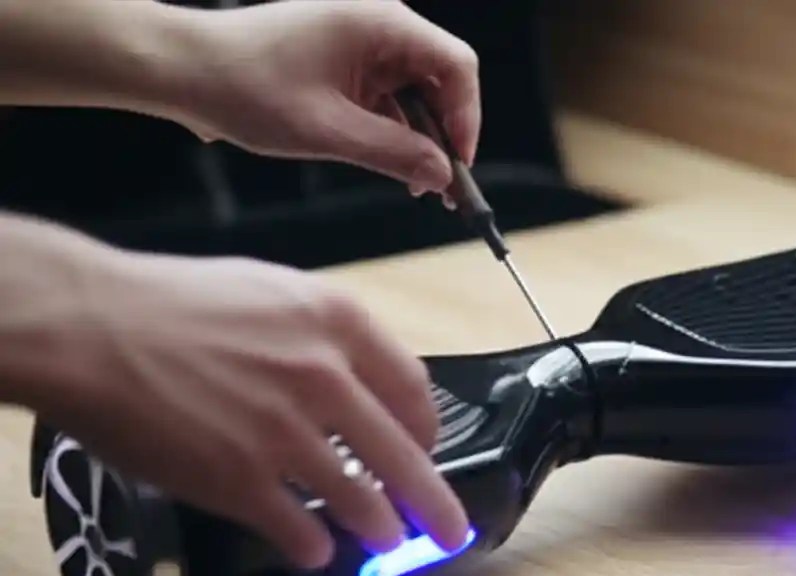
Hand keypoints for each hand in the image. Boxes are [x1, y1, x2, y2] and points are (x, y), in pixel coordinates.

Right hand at [26, 239, 469, 568]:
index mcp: (338, 322)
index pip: (414, 388)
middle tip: (451, 528)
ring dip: (379, 528)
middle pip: (404, 456)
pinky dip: (314, 546)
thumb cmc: (171, 303)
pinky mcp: (241, 480)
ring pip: (360, 499)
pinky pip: (299, 529)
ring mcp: (285, 433)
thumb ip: (322, 333)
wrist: (90, 328)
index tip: (430, 448)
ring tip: (387, 540)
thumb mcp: (270, 289)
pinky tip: (315, 549)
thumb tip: (354, 374)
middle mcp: (324, 377)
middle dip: (435, 502)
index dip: (429, 429)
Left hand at [171, 0, 480, 196]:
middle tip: (445, 187)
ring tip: (417, 184)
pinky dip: (395, 131)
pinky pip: (388, 96)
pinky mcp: (345, 60)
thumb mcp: (328, 133)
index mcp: (379, 22)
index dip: (467, 118)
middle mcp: (377, 23)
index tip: (459, 165)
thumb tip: (444, 175)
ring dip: (420, 138)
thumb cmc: (243, 86)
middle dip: (446, 135)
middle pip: (441, 79)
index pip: (456, 65)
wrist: (181, 69)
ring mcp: (361, 41)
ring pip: (416, 93)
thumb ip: (394, 154)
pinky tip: (394, 165)